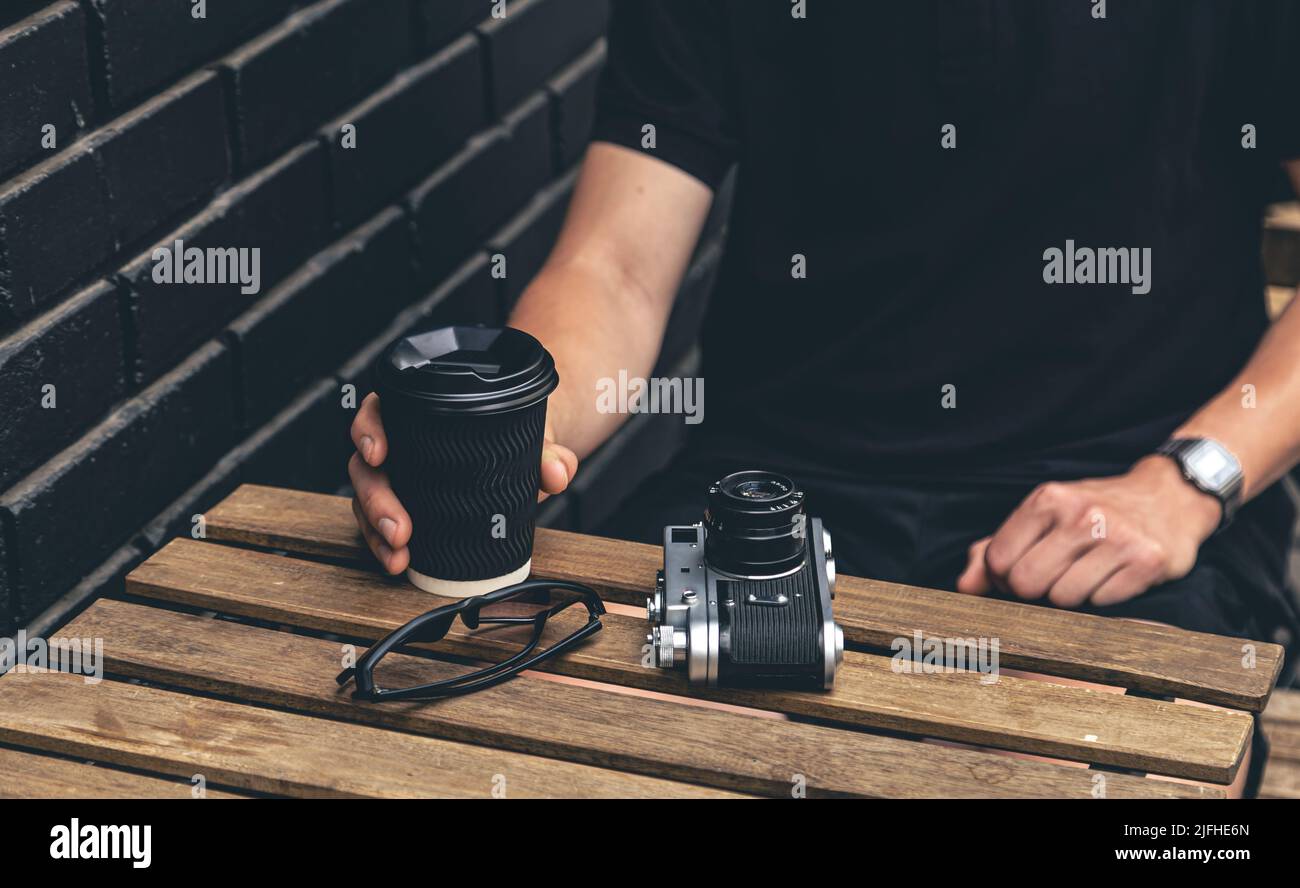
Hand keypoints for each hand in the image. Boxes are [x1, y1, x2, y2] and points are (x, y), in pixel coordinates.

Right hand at [347, 392, 578, 574]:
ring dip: (376, 530)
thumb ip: (549, 452)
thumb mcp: (534, 438)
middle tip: (400, 528)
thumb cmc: (516, 438)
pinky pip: (379, 524)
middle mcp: (399, 442)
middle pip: (366, 465)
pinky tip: (398, 561)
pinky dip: (384, 545)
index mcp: (418, 411)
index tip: (378, 453)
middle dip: (376, 499)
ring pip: (367, 499)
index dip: (368, 429)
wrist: (524, 459)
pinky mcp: (401, 506)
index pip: (378, 410)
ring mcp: (396, 476)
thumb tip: (558, 473)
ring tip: (398, 554)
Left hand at [956, 456, 1221, 607]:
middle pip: (1026, 584)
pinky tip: (1113, 575)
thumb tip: (965, 587)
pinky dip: (1103, 597)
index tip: (1020, 572)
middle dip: (1034, 590)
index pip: (998, 561)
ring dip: (1070, 595)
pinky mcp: (1148, 560)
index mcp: (1048, 499)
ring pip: (1063, 599)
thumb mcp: (1041, 517)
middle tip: (1053, 576)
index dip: (1003, 577)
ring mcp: (1117, 536)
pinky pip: (1102, 603)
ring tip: (1087, 571)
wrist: (1168, 496)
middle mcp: (1081, 514)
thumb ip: (993, 549)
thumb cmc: (1092, 512)